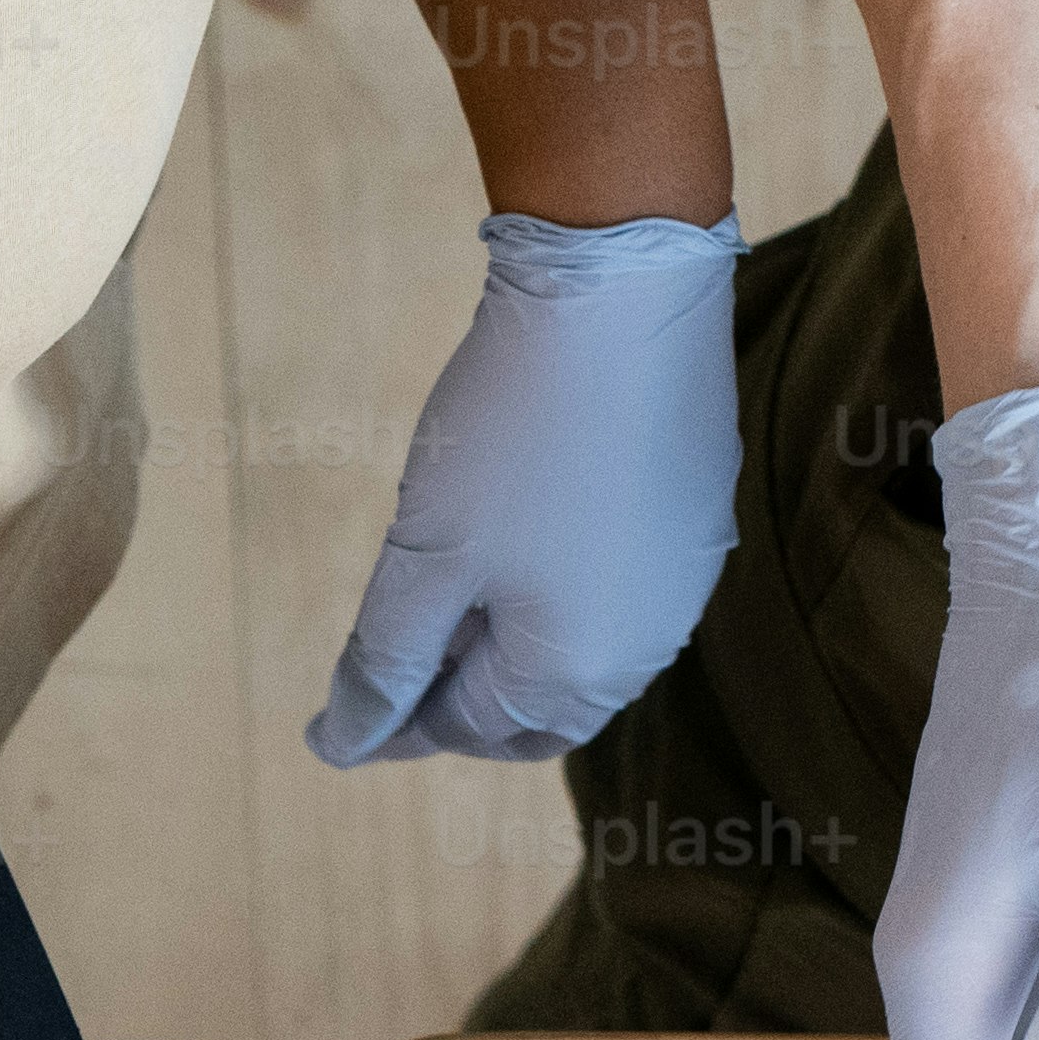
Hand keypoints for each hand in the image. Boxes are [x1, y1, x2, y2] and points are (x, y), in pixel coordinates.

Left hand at [307, 211, 740, 766]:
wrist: (621, 293)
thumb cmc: (513, 433)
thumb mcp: (426, 559)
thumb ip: (384, 662)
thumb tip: (343, 746)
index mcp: (576, 673)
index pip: (470, 727)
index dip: (401, 723)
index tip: (347, 716)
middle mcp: (646, 644)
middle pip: (537, 707)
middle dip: (465, 700)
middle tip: (400, 678)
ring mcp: (681, 577)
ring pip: (581, 643)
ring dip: (513, 642)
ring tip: (452, 606)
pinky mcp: (695, 510)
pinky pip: (617, 582)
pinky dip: (560, 585)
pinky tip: (522, 542)